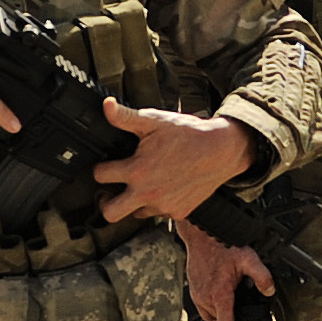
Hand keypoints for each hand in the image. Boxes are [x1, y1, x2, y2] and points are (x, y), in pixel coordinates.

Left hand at [91, 99, 253, 224]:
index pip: (100, 176)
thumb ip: (126, 117)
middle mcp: (147, 193)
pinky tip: (162, 188)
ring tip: (140, 187)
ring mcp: (163, 206)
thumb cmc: (189, 135)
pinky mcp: (178, 213)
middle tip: (108, 193)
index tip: (106, 165)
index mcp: (137, 171)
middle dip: (105, 203)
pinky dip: (157, 204)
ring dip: (133, 203)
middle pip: (110, 213)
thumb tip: (106, 106)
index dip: (100, 168)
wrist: (221, 150)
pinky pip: (159, 214)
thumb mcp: (154, 121)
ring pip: (135, 214)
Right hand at [186, 224, 273, 320]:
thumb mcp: (249, 258)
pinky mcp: (192, 288)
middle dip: (227, 315)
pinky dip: (210, 301)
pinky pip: (201, 303)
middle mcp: (206, 296)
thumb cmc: (223, 245)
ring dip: (218, 308)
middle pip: (217, 319)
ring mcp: (197, 293)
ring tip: (227, 292)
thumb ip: (262, 276)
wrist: (202, 235)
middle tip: (236, 299)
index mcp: (220, 293)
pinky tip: (218, 287)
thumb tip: (270, 290)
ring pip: (208, 313)